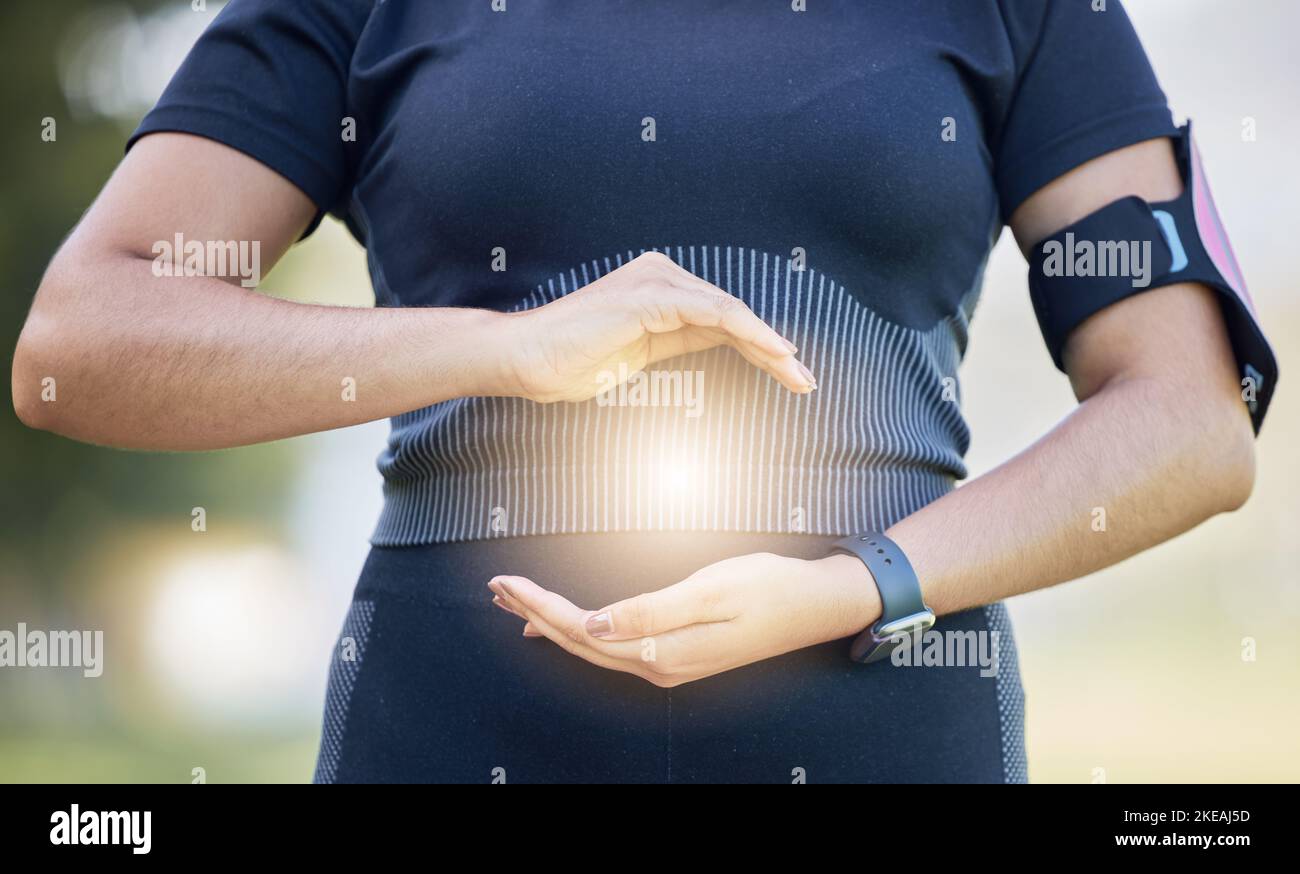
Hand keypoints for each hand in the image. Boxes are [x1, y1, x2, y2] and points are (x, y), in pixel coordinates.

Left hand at [486, 552, 880, 686]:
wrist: (816, 605)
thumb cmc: (770, 588)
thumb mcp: (710, 590)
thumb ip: (649, 611)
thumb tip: (594, 625)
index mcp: (662, 653)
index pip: (583, 630)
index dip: (541, 607)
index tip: (507, 582)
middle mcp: (659, 666)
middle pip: (580, 643)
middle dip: (534, 614)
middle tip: (497, 587)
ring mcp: (668, 664)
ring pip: (593, 646)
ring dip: (552, 623)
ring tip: (514, 602)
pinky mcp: (677, 653)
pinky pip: (613, 646)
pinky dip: (581, 630)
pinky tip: (565, 623)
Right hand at [496, 251, 814, 402]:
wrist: (527, 362)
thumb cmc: (575, 362)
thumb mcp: (645, 354)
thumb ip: (684, 341)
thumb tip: (730, 344)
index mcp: (662, 289)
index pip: (724, 319)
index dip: (762, 348)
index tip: (793, 378)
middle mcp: (662, 275)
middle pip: (734, 314)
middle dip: (774, 350)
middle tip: (807, 382)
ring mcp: (655, 282)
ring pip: (729, 312)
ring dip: (769, 345)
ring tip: (797, 374)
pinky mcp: (648, 297)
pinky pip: (709, 312)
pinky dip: (745, 330)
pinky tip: (771, 351)